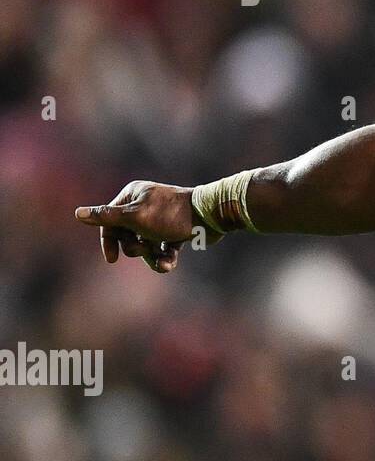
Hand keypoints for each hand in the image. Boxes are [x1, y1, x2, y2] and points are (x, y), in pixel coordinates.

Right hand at [74, 181, 215, 272]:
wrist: (210, 216)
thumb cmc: (171, 214)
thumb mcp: (135, 217)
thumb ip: (107, 217)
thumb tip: (78, 214)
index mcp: (133, 196)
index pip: (110, 220)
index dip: (109, 241)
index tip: (113, 259)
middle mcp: (145, 205)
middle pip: (128, 235)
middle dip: (136, 248)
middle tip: (146, 248)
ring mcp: (161, 219)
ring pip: (146, 245)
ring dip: (152, 257)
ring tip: (164, 262)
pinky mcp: (176, 231)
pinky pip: (163, 249)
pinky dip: (165, 258)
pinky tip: (170, 264)